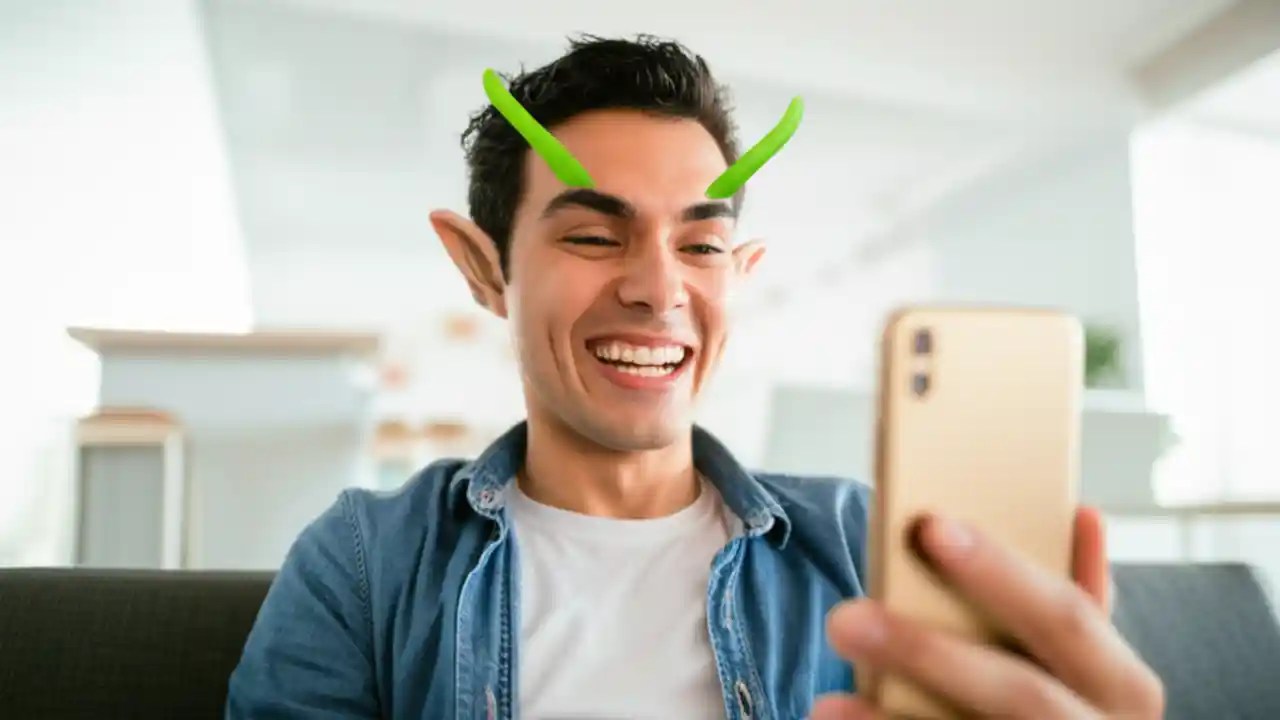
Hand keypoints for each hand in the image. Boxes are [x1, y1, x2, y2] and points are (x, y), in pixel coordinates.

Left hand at [814, 507, 1163, 718]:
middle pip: (1019, 693)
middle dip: (928, 654)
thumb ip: (1077, 600)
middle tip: (845, 619)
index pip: (1068, 615)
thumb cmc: (1065, 709)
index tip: (929, 527)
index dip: (1000, 572)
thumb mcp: (1090, 664)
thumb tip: (1081, 512)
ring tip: (828, 704)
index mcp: (1124, 686)